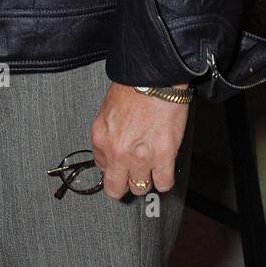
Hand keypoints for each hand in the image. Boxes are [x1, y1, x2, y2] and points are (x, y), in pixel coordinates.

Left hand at [91, 81, 188, 198]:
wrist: (155, 78)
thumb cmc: (133, 87)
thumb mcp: (107, 109)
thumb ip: (107, 134)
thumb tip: (111, 150)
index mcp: (101, 137)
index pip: (101, 168)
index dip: (113, 166)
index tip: (119, 164)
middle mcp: (117, 151)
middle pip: (115, 188)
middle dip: (123, 184)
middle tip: (131, 176)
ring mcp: (140, 157)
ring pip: (140, 188)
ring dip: (146, 179)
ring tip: (150, 166)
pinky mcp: (163, 157)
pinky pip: (163, 184)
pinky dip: (164, 179)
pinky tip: (164, 168)